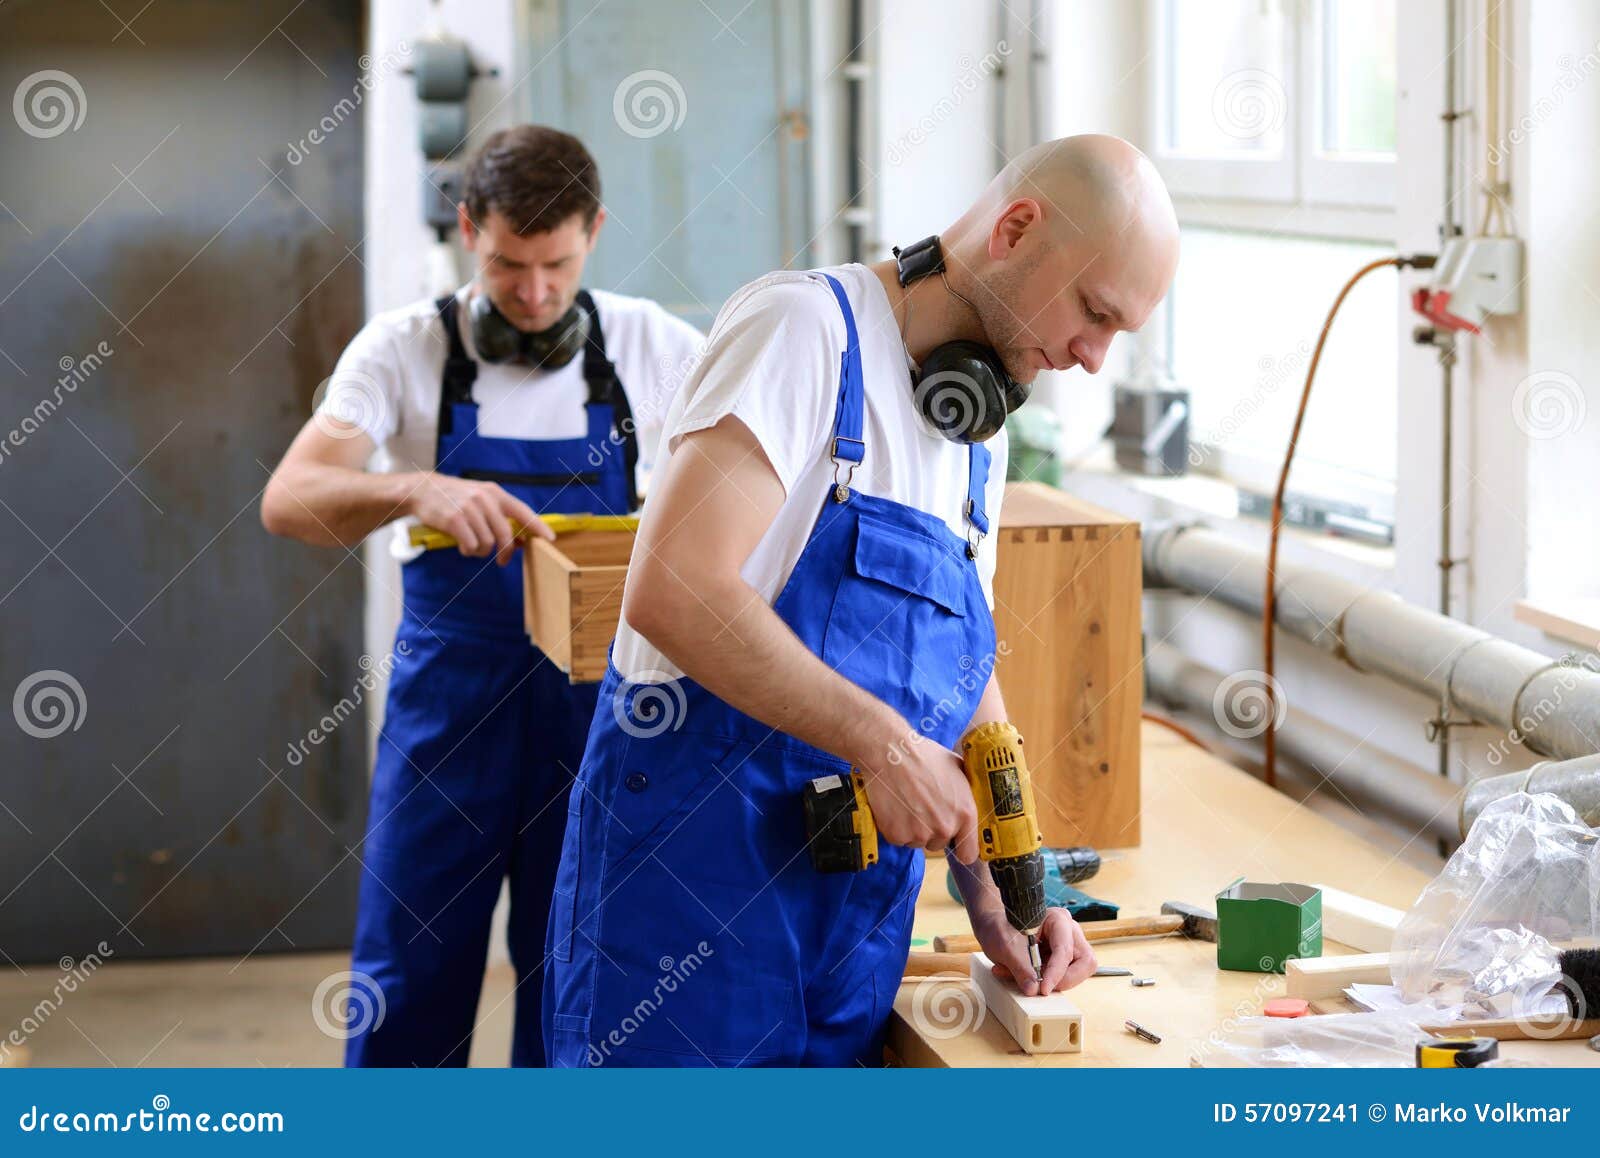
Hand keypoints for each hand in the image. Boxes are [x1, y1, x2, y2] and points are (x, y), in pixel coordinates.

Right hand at [404, 472, 552, 564]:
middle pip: (505, 534)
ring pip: (487, 543)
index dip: (538, 526)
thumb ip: (499, 516)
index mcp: (494, 493)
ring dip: (481, 551)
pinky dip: (468, 550)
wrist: (423, 490)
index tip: (550, 539)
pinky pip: (470, 546)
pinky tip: (462, 545)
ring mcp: (469, 509)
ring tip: (472, 546)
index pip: (522, 511)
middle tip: (502, 561)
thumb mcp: (480, 499)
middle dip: (506, 552)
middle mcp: (484, 499)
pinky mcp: (454, 520)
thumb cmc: (456, 498)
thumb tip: (519, 542)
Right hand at [855, 730, 978, 864]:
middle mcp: (945, 827)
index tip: (954, 842)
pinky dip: (895, 827)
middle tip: (921, 806)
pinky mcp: (897, 835)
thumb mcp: (956, 768)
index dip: (961, 847)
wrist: (890, 753)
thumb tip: (968, 799)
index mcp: (965, 813)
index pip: (969, 853)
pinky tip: (894, 806)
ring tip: (906, 802)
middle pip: (939, 843)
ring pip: (917, 841)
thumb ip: (965, 792)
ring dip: (912, 828)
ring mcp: (920, 833)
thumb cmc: (923, 755)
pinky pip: (898, 838)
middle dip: (931, 829)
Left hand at [973, 907, 1096, 996]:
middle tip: (1043, 988)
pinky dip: (1049, 982)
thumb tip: (1033, 989)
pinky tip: (1030, 979)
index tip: (1043, 989)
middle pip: (1085, 962)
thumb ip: (1020, 967)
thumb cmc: (1000, 928)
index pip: (1065, 949)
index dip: (1056, 972)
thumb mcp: (1005, 946)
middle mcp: (1069, 932)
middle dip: (1065, 979)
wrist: (994, 929)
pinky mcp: (1063, 960)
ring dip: (1057, 982)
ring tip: (1030, 980)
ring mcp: (1069, 946)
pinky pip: (1066, 977)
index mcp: (1058, 920)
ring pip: (1078, 973)